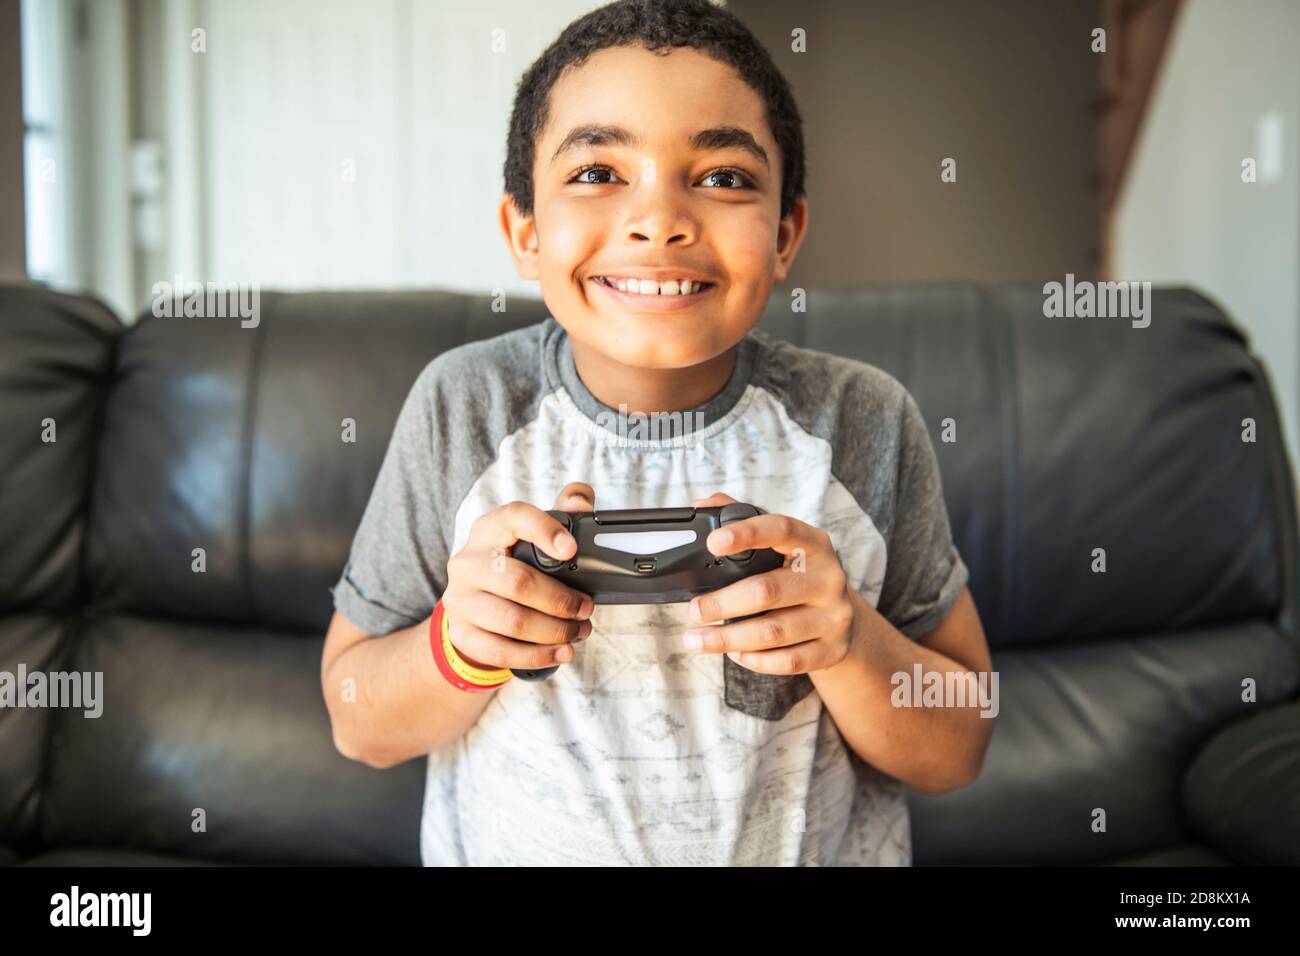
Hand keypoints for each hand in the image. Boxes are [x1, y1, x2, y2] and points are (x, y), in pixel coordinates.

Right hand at [440, 482, 596, 671]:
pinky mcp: (461, 632)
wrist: (473, 606)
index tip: (572, 549)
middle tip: (586, 608)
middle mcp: (468, 562)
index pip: (513, 517)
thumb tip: (581, 501)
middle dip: (561, 600)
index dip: (544, 530)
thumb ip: (564, 512)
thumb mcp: (533, 536)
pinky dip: (538, 655)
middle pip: (518, 582)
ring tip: (578, 631)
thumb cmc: (513, 565)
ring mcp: (460, 599)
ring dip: (554, 631)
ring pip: (513, 621)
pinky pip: (502, 651)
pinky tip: (561, 652)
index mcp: (488, 530)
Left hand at [683, 492, 856, 673]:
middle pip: (769, 590)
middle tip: (694, 610)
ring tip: (695, 639)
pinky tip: (734, 653)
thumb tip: (702, 506)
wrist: (842, 618)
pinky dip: (755, 660)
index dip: (747, 534)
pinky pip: (788, 661)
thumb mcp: (781, 544)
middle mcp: (829, 578)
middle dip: (723, 602)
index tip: (713, 542)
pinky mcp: (833, 649)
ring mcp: (834, 616)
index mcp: (813, 544)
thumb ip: (742, 519)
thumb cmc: (800, 575)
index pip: (781, 530)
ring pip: (773, 632)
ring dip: (728, 639)